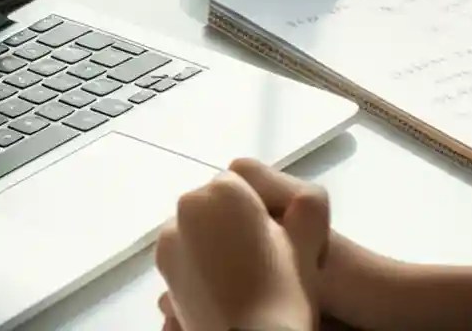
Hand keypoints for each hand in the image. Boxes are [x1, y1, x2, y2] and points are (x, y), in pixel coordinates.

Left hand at [155, 169, 327, 330]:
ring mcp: (169, 237)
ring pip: (197, 226)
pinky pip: (184, 251)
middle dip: (233, 221)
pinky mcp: (161, 266)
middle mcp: (188, 205)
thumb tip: (300, 197)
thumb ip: (306, 204)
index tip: (275, 235)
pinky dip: (199, 260)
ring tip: (241, 271)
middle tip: (260, 255)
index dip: (261, 208)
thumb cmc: (283, 288)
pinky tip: (222, 282)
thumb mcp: (310, 240)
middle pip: (214, 203)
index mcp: (223, 190)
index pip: (242, 183)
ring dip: (214, 239)